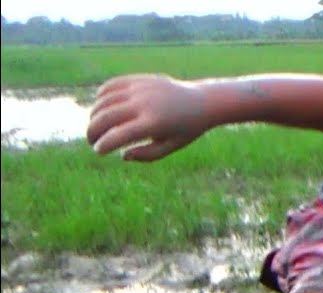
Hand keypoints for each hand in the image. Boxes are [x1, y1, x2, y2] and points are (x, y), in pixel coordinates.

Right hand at [86, 74, 208, 160]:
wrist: (202, 101)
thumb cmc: (186, 129)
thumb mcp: (171, 147)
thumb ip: (147, 155)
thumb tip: (122, 155)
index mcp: (154, 124)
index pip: (118, 135)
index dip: (104, 145)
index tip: (99, 151)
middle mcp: (145, 104)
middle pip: (106, 117)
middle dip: (93, 131)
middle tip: (91, 141)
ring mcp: (141, 89)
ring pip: (104, 100)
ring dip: (94, 115)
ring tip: (96, 127)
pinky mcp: (139, 79)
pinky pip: (111, 85)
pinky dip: (101, 97)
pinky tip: (101, 108)